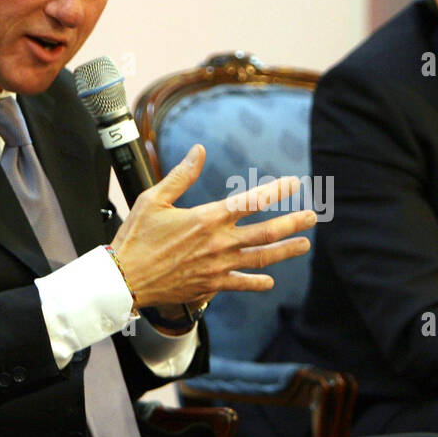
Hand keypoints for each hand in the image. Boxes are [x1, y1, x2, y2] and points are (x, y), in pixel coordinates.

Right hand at [110, 144, 316, 307]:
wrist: (124, 280)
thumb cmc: (136, 237)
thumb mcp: (154, 199)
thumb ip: (181, 176)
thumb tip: (199, 150)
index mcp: (207, 218)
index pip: (250, 201)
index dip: (275, 191)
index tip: (294, 183)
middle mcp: (218, 243)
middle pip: (266, 232)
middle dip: (293, 223)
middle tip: (312, 218)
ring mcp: (218, 267)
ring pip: (261, 258)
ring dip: (285, 251)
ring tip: (304, 245)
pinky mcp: (211, 286)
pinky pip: (241, 284)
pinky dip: (257, 282)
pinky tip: (270, 281)